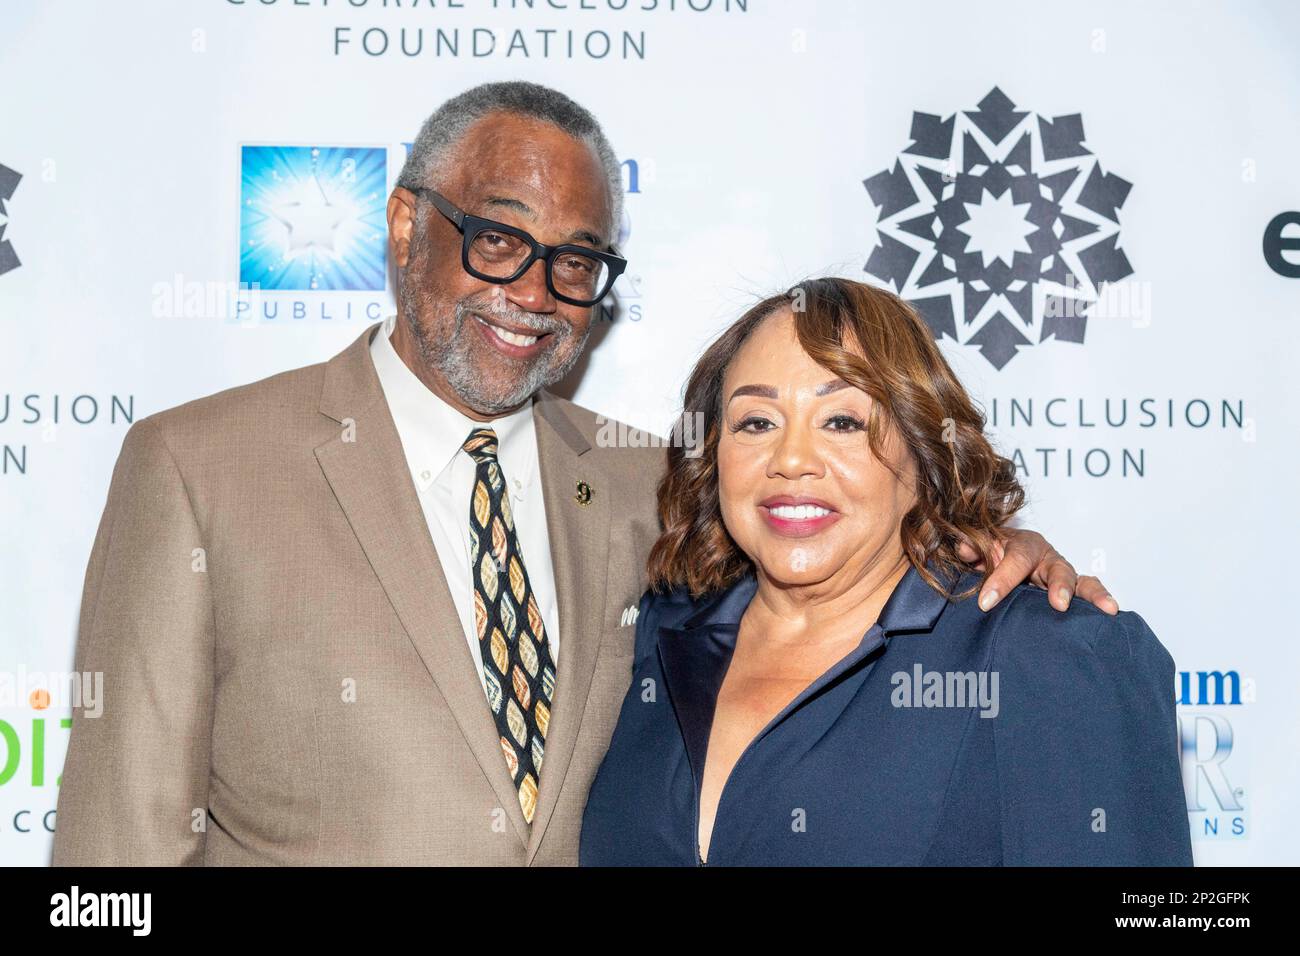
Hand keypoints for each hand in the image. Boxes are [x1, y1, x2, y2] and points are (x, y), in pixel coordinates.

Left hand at [956, 529, 1118, 614]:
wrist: (995, 560)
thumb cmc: (987, 555)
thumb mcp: (975, 549)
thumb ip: (970, 548)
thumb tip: (964, 549)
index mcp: (1023, 544)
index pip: (1015, 560)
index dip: (1002, 580)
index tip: (986, 602)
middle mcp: (1047, 557)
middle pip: (1057, 568)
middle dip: (1059, 585)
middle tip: (1059, 604)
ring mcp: (1060, 575)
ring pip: (1081, 581)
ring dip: (1093, 594)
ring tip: (1107, 608)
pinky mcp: (1068, 592)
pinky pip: (1087, 593)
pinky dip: (1100, 600)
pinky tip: (1112, 613)